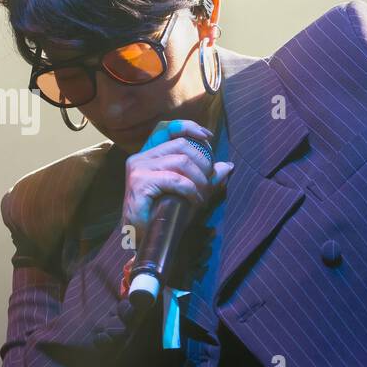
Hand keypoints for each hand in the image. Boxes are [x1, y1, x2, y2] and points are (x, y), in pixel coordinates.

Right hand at [122, 119, 233, 238]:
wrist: (143, 238)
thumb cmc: (164, 214)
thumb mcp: (189, 191)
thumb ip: (205, 176)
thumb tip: (228, 166)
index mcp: (150, 156)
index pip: (167, 129)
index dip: (189, 128)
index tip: (208, 137)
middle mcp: (141, 158)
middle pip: (181, 145)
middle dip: (203, 162)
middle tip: (208, 182)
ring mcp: (138, 169)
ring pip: (181, 161)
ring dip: (200, 179)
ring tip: (202, 195)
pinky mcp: (140, 184)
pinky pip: (175, 180)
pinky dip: (191, 190)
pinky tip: (195, 201)